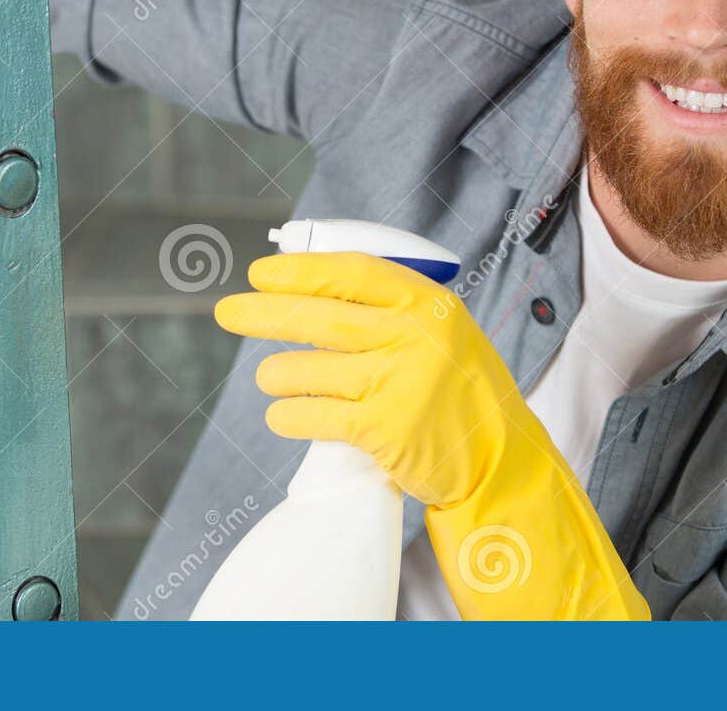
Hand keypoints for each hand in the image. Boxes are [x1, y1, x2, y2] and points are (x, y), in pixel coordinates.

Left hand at [216, 250, 537, 507]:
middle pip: (320, 317)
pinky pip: (314, 416)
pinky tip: (282, 415)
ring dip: (276, 374)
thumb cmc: (459, 388)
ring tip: (270, 378)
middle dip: (264, 313)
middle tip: (228, 311)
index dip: (299, 270)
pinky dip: (288, 415)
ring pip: (308, 370)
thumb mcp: (440, 329)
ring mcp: (398, 384)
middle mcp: (413, 338)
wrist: (499, 457)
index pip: (351, 271)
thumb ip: (387, 308)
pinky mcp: (384, 431)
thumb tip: (308, 289)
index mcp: (427, 303)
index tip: (261, 273)